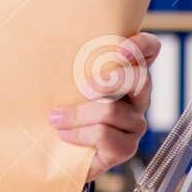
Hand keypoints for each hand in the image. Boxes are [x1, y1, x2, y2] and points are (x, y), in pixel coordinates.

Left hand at [49, 32, 160, 181]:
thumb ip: (65, 61)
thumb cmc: (60, 106)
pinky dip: (79, 134)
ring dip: (77, 114)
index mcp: (126, 73)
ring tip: (55, 118)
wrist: (54, 151)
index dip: (142, 46)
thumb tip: (41, 39)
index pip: (150, 50)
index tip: (121, 48)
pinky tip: (64, 134)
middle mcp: (137, 97)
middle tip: (81, 88)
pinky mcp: (125, 147)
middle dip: (108, 81)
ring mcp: (134, 123)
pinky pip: (105, 135)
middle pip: (139, 79)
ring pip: (113, 111)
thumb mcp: (62, 79)